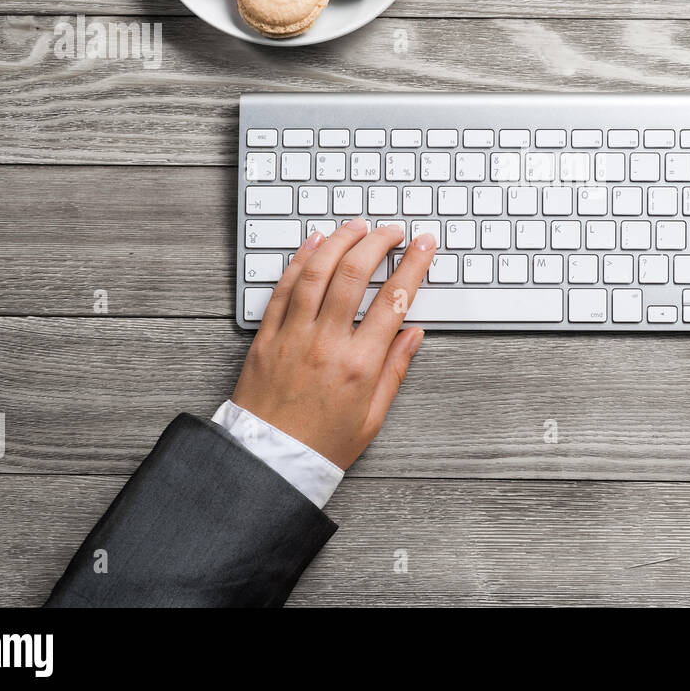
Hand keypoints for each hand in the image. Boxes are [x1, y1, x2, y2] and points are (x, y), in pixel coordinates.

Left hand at [231, 219, 435, 468]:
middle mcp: (326, 344)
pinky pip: (283, 288)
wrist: (267, 463)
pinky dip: (300, 260)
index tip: (423, 245)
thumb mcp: (372, 416)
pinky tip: (314, 244)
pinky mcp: (266, 338)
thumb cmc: (321, 446)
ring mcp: (293, 337)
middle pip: (355, 274)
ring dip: (340, 242)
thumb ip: (394, 370)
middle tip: (391, 231)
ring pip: (317, 272)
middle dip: (378, 242)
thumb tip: (412, 334)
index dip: (413, 265)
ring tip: (356, 227)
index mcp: (359, 365)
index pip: (394, 299)